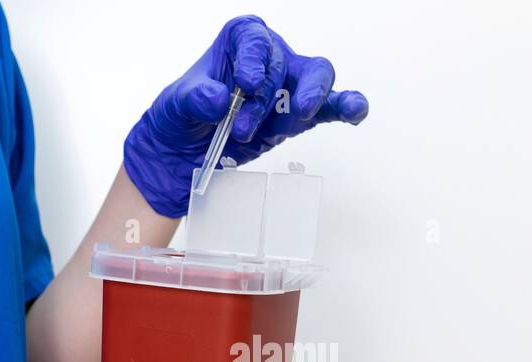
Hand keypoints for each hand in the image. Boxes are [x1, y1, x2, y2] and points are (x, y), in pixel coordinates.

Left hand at [123, 15, 368, 217]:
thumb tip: (216, 99)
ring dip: (311, 96)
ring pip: (315, 78)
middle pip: (282, 65)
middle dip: (264, 98)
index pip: (255, 39)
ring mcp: (289, 86)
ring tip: (302, 111)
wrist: (185, 152)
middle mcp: (269, 58)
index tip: (246, 83)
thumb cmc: (183, 116)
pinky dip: (346, 106)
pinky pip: (332, 106)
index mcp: (239, 41)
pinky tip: (355, 111)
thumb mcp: (176, 104)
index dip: (255, 58)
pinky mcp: (300, 116)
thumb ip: (194, 98)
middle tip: (242, 127)